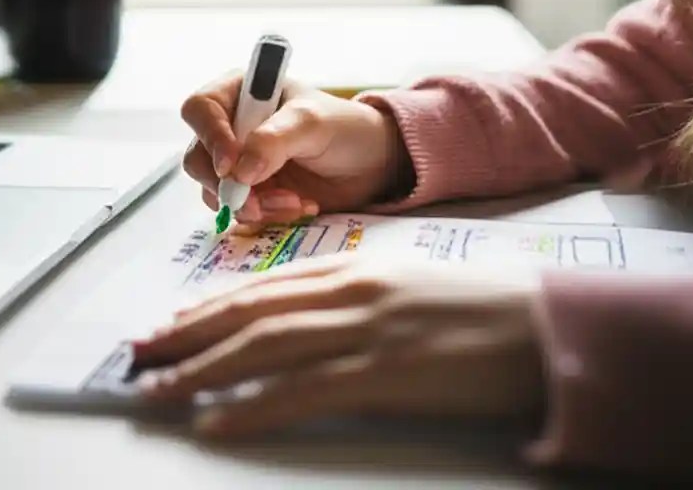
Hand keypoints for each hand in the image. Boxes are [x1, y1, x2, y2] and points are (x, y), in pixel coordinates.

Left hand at [131, 255, 544, 437]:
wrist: (553, 328)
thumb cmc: (490, 313)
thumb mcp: (413, 288)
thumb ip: (360, 299)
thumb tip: (313, 321)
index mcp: (357, 271)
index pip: (264, 286)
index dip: (209, 307)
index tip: (170, 324)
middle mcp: (351, 292)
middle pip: (249, 310)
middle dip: (186, 334)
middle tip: (139, 355)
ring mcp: (365, 330)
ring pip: (261, 345)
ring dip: (200, 370)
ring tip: (157, 389)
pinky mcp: (384, 372)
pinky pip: (301, 390)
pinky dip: (251, 405)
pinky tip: (216, 421)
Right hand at [181, 75, 409, 224]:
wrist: (372, 164)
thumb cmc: (344, 128)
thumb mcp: (313, 124)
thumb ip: (273, 141)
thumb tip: (238, 172)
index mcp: (240, 93)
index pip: (200, 109)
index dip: (209, 137)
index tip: (232, 167)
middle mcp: (231, 127)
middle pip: (198, 157)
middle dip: (227, 185)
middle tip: (256, 201)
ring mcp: (238, 163)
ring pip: (215, 191)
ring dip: (251, 204)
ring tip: (294, 202)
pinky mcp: (250, 193)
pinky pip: (238, 211)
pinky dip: (266, 216)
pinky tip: (299, 206)